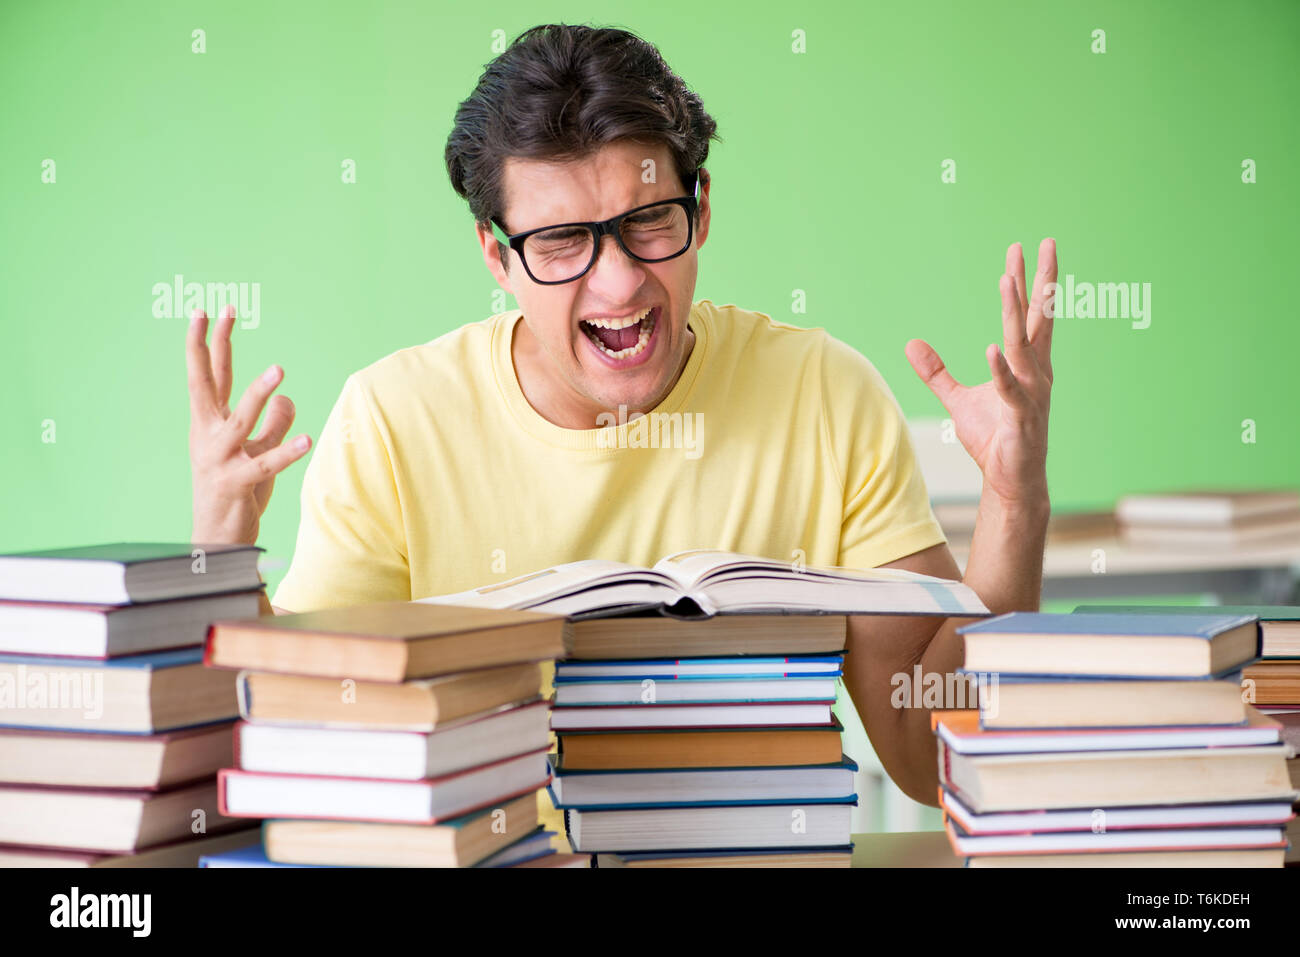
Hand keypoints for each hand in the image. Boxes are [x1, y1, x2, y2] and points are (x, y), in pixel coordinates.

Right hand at [187, 304, 311, 543]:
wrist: (218, 538)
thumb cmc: (238, 490)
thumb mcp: (258, 449)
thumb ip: (273, 422)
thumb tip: (288, 399)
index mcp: (210, 423)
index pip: (210, 374)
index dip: (212, 342)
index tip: (213, 309)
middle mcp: (208, 435)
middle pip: (207, 382)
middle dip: (215, 345)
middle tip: (225, 313)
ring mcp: (218, 459)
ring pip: (239, 419)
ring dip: (258, 393)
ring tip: (280, 370)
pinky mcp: (235, 483)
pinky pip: (264, 463)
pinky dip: (286, 450)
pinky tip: (308, 439)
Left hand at [905, 239, 1056, 511]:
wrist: (1011, 480)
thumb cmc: (993, 438)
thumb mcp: (958, 400)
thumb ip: (936, 372)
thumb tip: (911, 344)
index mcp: (1027, 364)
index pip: (1029, 316)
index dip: (1026, 283)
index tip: (1020, 250)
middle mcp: (1036, 372)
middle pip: (1038, 319)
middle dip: (1040, 281)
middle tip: (1044, 243)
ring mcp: (1031, 393)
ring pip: (1022, 345)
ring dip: (1014, 314)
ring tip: (1006, 281)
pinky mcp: (1021, 417)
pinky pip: (1011, 389)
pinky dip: (1001, 370)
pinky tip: (992, 349)